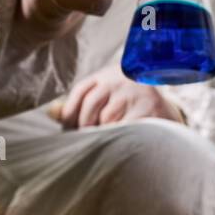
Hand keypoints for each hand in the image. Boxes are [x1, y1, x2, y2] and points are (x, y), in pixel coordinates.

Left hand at [48, 67, 185, 128]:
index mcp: (106, 75)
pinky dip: (120, 137)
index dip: (70, 111)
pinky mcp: (147, 108)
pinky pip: (124, 128)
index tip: (69, 127)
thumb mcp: (105, 96)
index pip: (81, 91)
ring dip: (104, 133)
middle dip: (86, 126)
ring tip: (110, 138)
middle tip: (88, 138)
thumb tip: (50, 112)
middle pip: (90, 106)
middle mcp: (119, 80)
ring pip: (106, 120)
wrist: (164, 106)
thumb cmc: (126, 104)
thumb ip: (79, 104)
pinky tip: (123, 138)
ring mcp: (134, 93)